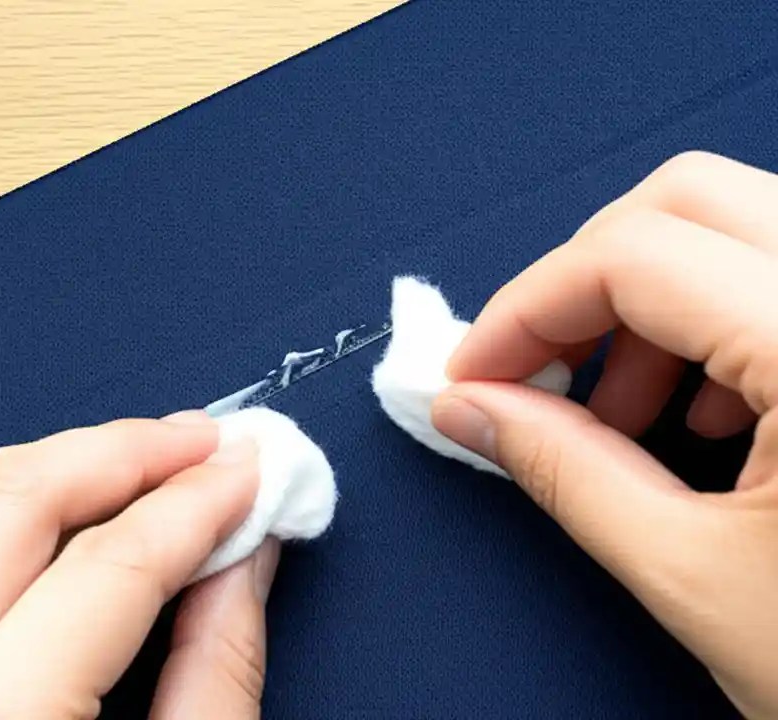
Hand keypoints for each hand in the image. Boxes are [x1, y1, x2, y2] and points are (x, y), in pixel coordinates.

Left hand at [0, 412, 280, 718]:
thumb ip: (212, 681)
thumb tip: (242, 560)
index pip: (111, 567)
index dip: (196, 506)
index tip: (251, 471)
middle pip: (10, 503)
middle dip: (120, 453)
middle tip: (202, 440)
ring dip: (31, 460)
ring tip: (118, 458)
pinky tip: (17, 506)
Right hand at [433, 152, 777, 718]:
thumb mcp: (692, 576)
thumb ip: (562, 469)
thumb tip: (466, 405)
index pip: (634, 257)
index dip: (524, 310)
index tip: (473, 376)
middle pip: (690, 201)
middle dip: (585, 283)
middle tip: (539, 376)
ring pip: (744, 224)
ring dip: (653, 301)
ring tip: (626, 416)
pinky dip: (720, 320)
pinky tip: (712, 416)